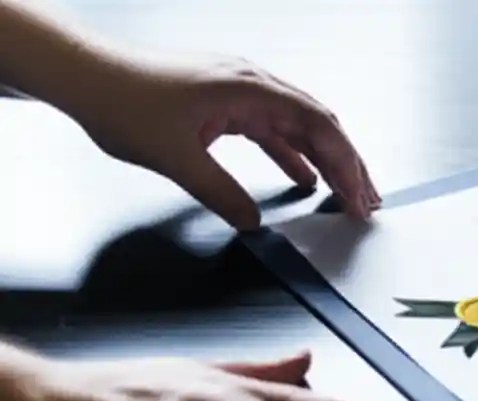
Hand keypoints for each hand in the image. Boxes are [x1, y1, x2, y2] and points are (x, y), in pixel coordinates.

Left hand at [71, 51, 379, 230]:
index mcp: (249, 89)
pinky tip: (302, 179)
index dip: (345, 165)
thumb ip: (221, 193)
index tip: (359, 198)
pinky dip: (293, 155)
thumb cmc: (123, 101)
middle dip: (349, 165)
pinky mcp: (226, 102)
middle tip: (367, 202)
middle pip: (319, 125)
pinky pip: (273, 130)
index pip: (317, 126)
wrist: (83, 74)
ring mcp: (240, 91)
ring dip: (326, 161)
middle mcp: (252, 84)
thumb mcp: (175, 159)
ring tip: (346, 194)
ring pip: (299, 127)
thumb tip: (253, 223)